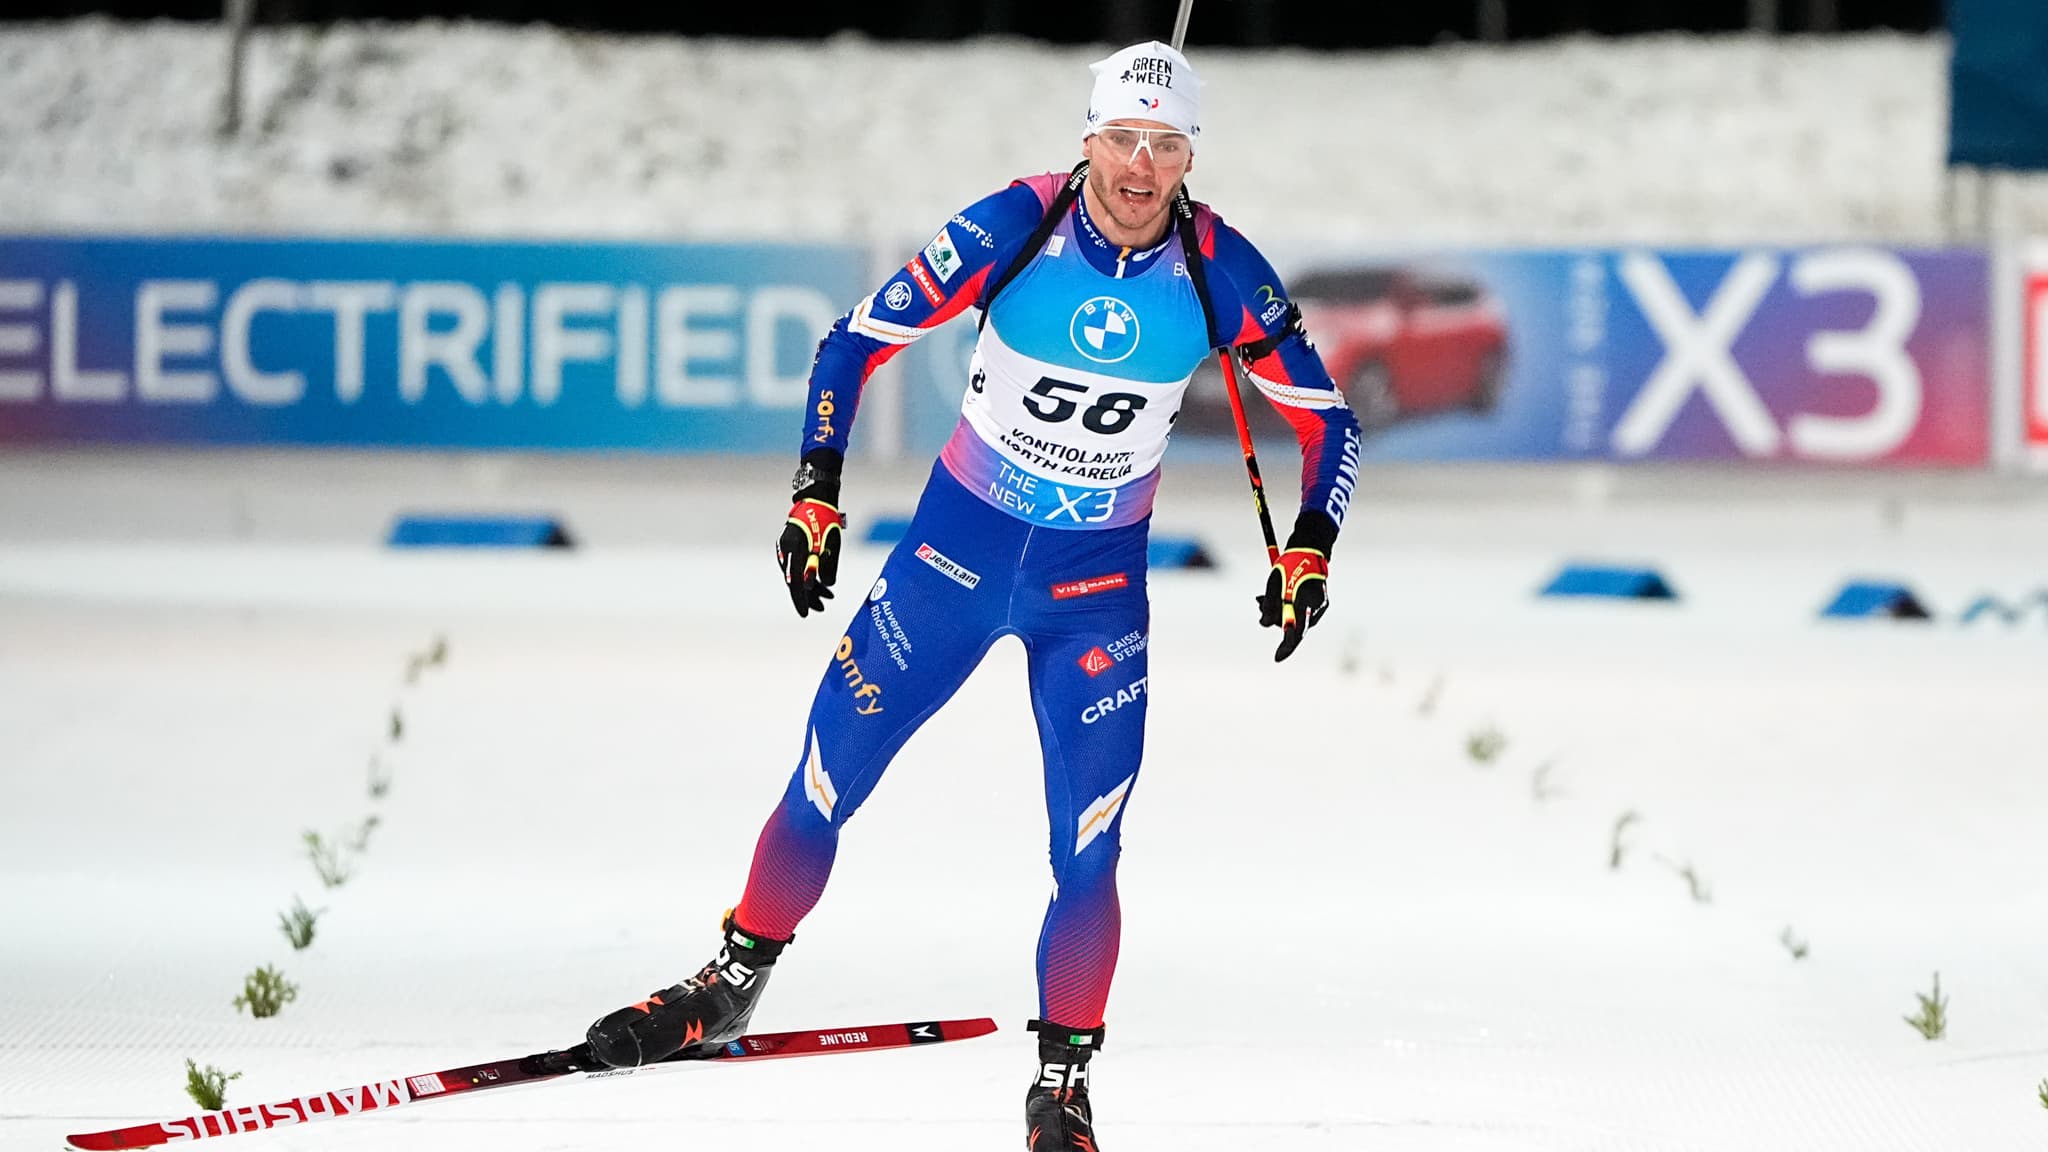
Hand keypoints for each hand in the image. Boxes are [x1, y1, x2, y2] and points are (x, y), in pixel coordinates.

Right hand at [777, 498, 843, 617]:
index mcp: (795, 548)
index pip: (795, 581)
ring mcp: (785, 548)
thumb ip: (828, 565)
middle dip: (808, 596)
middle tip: (821, 608)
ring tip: (826, 597)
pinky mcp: (790, 547)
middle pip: (794, 580)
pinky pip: (798, 566)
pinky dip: (808, 575)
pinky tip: (821, 584)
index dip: (801, 599)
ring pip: (796, 575)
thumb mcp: (832, 544)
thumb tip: (826, 585)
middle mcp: (786, 549)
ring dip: (811, 587)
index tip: (805, 613)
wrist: (816, 500)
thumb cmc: (826, 519)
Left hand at [1255, 547, 1327, 661]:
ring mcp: (1320, 605)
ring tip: (1265, 597)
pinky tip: (1279, 597)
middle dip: (1275, 620)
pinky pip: (1302, 612)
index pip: (1297, 630)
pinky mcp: (1319, 603)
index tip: (1277, 658)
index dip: (1287, 646)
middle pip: (1294, 627)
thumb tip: (1263, 624)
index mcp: (1305, 601)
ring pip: (1297, 619)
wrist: (1311, 549)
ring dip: (1280, 613)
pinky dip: (1289, 608)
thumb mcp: (1274, 582)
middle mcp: (1316, 606)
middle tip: (1259, 604)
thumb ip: (1269, 604)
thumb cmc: (1290, 563)